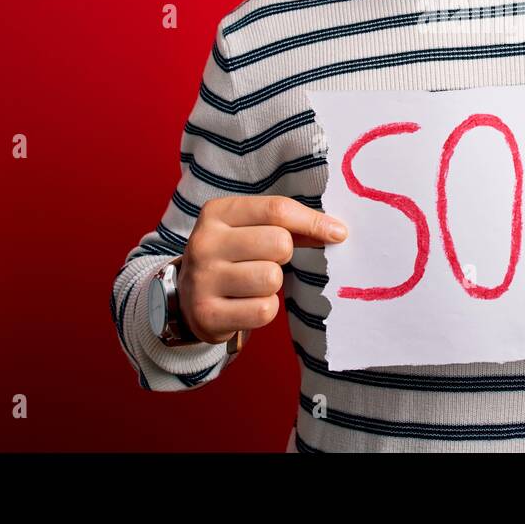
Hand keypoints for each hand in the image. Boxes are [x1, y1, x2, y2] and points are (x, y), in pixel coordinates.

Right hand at [178, 195, 348, 344]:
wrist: (186, 298)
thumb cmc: (230, 257)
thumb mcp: (248, 229)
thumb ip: (288, 225)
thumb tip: (336, 230)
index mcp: (217, 213)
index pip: (276, 210)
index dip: (313, 221)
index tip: (338, 233)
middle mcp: (205, 243)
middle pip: (279, 243)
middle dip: (284, 255)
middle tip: (267, 261)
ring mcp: (202, 279)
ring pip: (272, 278)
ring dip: (272, 284)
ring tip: (253, 283)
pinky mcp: (207, 314)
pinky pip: (263, 310)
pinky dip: (265, 309)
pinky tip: (246, 304)